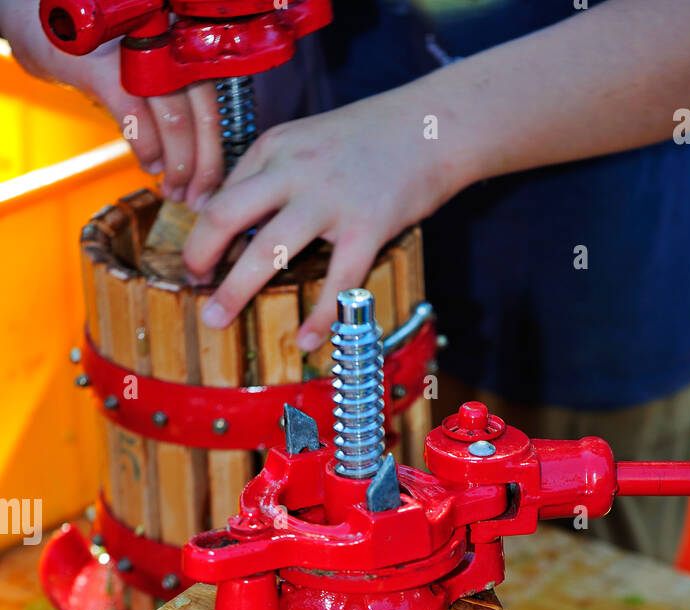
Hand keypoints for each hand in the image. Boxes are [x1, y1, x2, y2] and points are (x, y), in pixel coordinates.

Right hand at [0, 0, 221, 204]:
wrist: (37, 21)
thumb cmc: (92, 51)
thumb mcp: (138, 71)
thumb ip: (167, 102)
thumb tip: (193, 159)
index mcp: (178, 48)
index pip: (211, 108)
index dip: (214, 156)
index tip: (209, 190)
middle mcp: (165, 44)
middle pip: (200, 117)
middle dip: (200, 169)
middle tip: (195, 200)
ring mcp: (136, 52)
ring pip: (175, 121)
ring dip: (177, 166)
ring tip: (171, 190)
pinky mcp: (102, 66)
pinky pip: (136, 117)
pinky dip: (146, 149)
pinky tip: (149, 165)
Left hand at [184, 88, 466, 343]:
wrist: (432, 126)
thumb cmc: (371, 139)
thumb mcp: (308, 140)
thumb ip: (272, 173)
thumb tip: (236, 216)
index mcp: (275, 148)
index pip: (223, 193)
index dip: (202, 234)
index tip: (198, 265)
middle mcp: (293, 169)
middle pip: (225, 215)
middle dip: (200, 256)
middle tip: (194, 288)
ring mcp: (330, 199)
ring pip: (267, 250)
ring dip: (236, 291)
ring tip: (217, 320)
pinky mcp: (367, 226)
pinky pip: (336, 282)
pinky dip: (319, 317)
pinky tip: (307, 341)